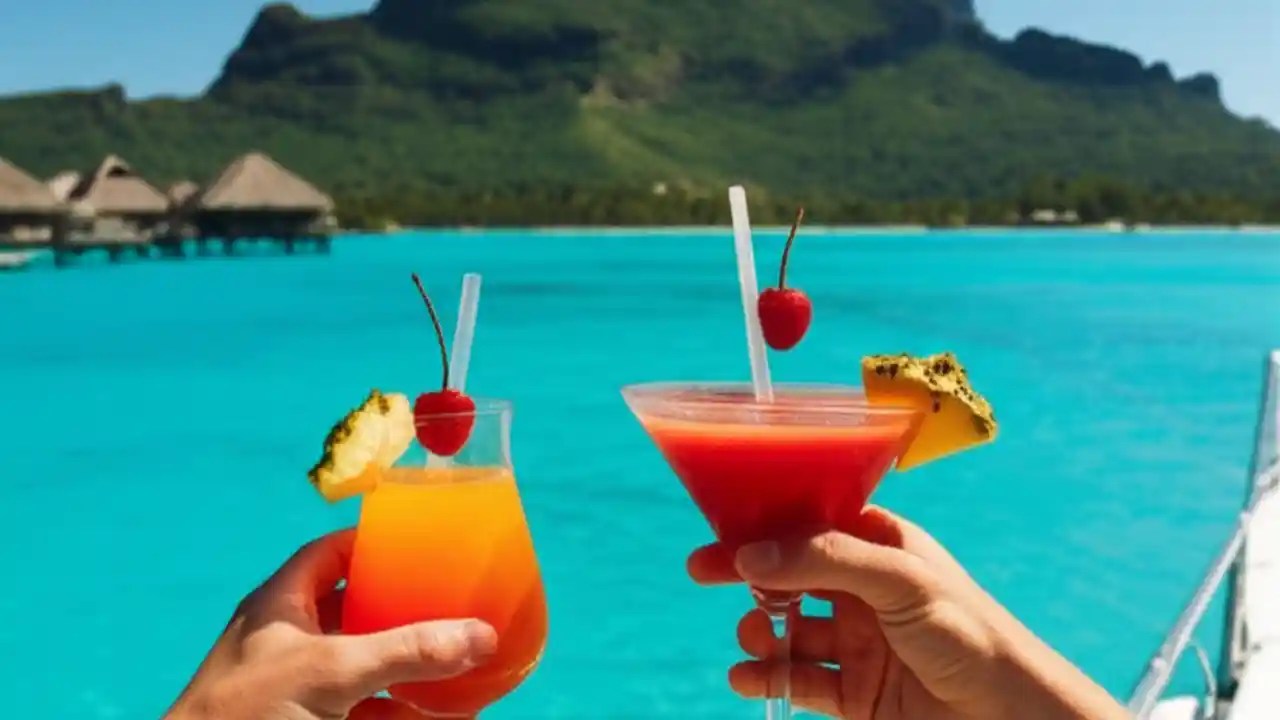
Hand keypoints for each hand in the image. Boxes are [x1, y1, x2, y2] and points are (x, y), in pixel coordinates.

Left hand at [166, 529, 497, 719]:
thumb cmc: (252, 710)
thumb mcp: (333, 671)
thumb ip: (407, 650)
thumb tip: (483, 634)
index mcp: (281, 606)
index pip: (330, 555)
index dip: (373, 544)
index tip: (421, 543)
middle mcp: (291, 642)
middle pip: (358, 613)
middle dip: (407, 612)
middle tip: (455, 602)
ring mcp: (301, 690)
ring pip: (369, 669)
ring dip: (415, 668)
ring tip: (465, 660)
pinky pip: (371, 713)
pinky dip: (407, 712)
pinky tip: (448, 713)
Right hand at [687, 507, 1127, 719]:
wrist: (1010, 718)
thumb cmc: (971, 632)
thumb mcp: (898, 579)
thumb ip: (823, 560)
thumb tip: (749, 554)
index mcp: (882, 546)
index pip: (811, 522)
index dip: (765, 523)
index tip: (720, 528)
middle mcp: (865, 590)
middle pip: (790, 572)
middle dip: (746, 573)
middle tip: (701, 571)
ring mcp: (859, 643)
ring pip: (788, 629)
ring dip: (759, 629)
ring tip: (753, 637)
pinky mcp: (855, 694)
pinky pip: (798, 680)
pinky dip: (768, 677)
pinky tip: (750, 677)